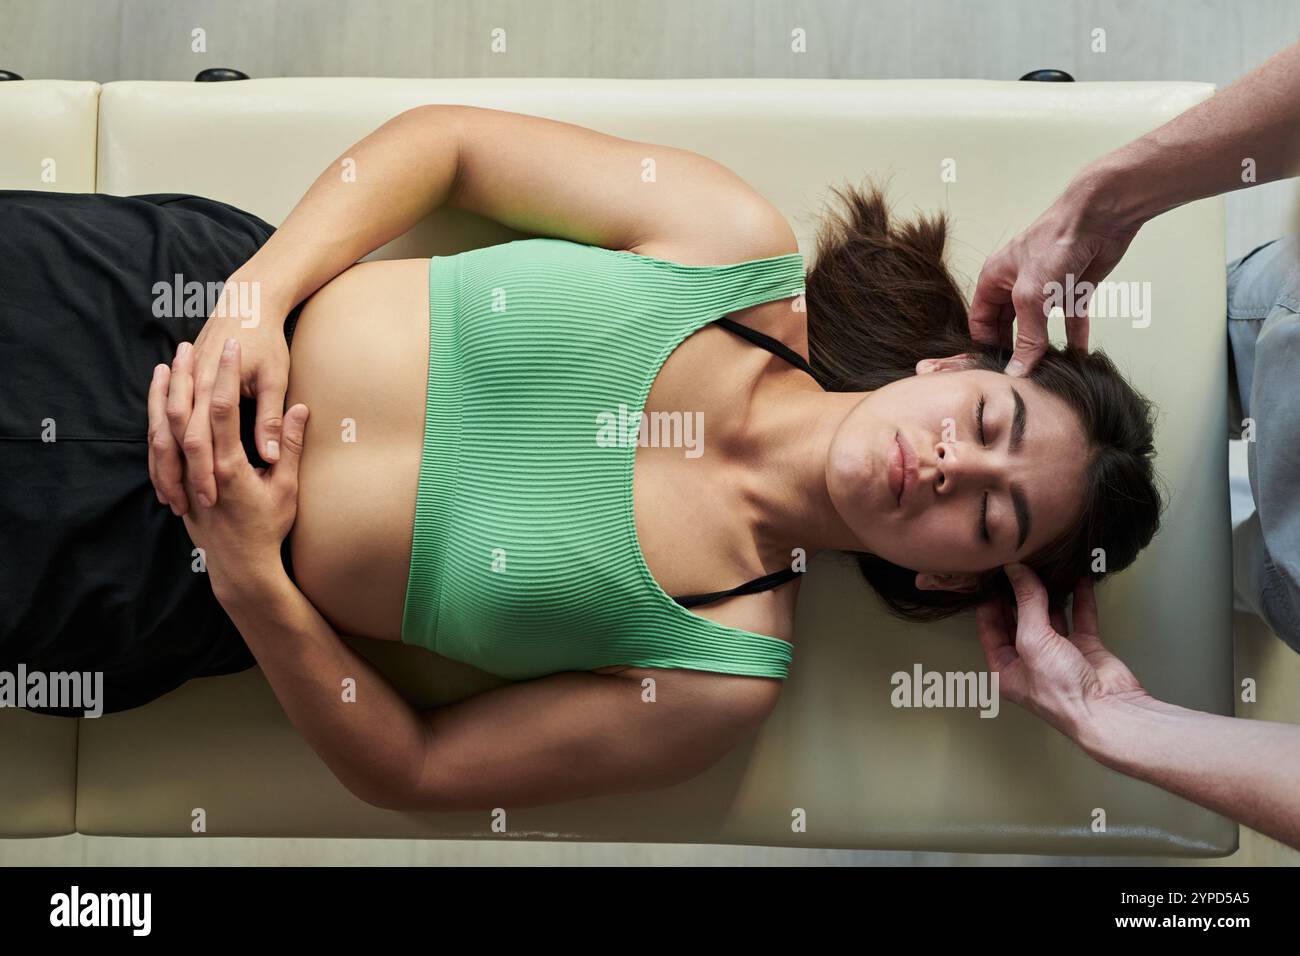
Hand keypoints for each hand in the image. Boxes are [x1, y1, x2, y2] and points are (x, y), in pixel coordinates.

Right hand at [148, 276, 290, 514]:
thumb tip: (269, 455)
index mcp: (213, 389)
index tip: (211, 500)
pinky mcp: (182, 384)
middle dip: (180, 477)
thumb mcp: (276, 379)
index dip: (204, 472)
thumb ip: (270, 418)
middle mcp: (192, 389)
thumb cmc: (267, 341)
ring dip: (163, 466)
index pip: (202, 440)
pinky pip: (160, 421)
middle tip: (187, 509)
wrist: (247, 301)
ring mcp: (183, 385)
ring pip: (161, 433)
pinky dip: (160, 446)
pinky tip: (165, 469)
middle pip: (176, 441)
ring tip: (169, 498)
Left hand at [148, 338, 308, 595]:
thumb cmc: (268, 527)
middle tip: (191, 344)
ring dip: (163, 394)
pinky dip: (157, 419)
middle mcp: (201, 467)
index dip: (227, 374)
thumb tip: (299, 411)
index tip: (234, 346)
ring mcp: (185, 475)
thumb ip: (288, 445)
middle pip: (184, 411)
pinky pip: (159, 445)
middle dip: (187, 376)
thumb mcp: (287, 487)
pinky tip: (160, 404)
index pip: (223, 408)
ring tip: (166, 365)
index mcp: (229, 464)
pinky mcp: (179, 482)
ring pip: (163, 426)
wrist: (241, 566)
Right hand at [967, 191, 1139, 375]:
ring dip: (1043, 347)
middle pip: (1008, 326)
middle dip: (1014, 350)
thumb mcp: (1032, 297)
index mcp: (995, 279)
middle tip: (1019, 377)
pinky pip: (1069, 321)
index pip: (980, 320)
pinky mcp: (1073, 289)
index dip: (985, 345)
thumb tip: (1017, 371)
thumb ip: (1027, 337)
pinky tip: (1077, 357)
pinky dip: (1074, 338)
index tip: (994, 370)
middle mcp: (1016, 284)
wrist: (1100, 216)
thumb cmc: (1055, 243)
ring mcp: (1045, 287)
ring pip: (1039, 326)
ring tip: (1046, 372)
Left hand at [975, 563, 1147, 741]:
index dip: (988, 603)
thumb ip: (1026, 603)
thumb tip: (1016, 570)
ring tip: (1043, 566)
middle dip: (1017, 594)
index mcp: (1005, 668)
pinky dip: (1080, 599)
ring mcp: (1059, 655)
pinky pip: (1080, 617)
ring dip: (1048, 593)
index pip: (989, 629)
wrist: (1110, 710)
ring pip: (1050, 616)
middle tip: (1014, 566)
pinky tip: (1078, 578)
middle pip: (1018, 620)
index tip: (989, 576)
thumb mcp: (1033, 640)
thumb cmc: (1061, 688)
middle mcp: (1029, 662)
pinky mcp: (1086, 649)